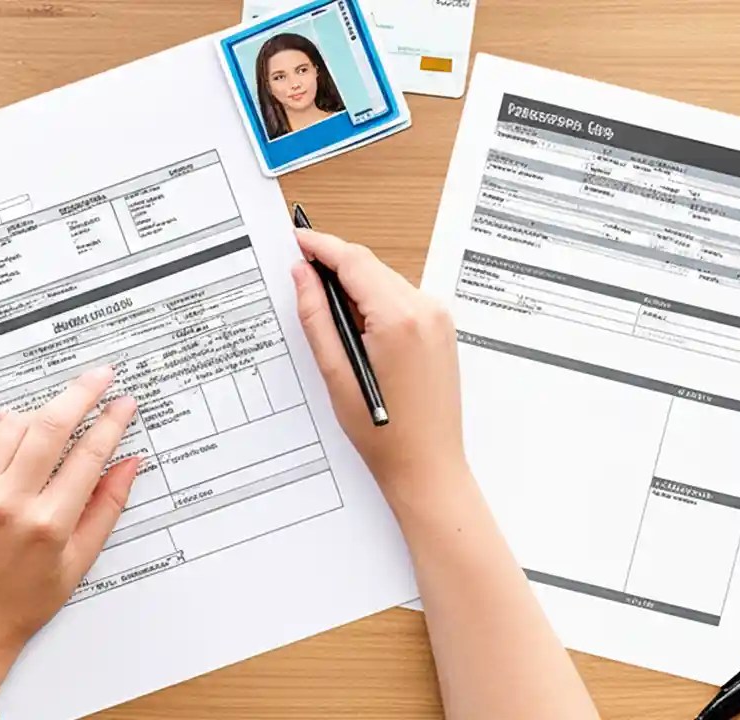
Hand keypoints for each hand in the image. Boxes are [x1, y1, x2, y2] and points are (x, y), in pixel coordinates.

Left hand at [0, 366, 140, 664]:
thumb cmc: (26, 599)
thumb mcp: (80, 560)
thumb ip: (107, 507)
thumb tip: (129, 463)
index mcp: (49, 523)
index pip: (89, 454)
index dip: (112, 422)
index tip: (124, 402)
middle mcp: (10, 502)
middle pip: (51, 425)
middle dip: (81, 393)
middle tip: (99, 376)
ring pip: (15, 424)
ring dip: (41, 412)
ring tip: (57, 417)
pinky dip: (1, 423)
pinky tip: (17, 429)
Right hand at [291, 229, 469, 506]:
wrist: (428, 466)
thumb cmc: (385, 433)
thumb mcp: (336, 373)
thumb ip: (316, 317)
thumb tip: (302, 276)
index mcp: (399, 317)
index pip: (353, 260)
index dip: (321, 245)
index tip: (296, 239)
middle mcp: (425, 310)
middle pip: (370, 268)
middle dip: (335, 268)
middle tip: (300, 280)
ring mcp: (439, 319)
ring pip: (385, 282)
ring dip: (355, 289)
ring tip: (330, 323)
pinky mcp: (443, 331)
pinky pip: (402, 300)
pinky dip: (376, 305)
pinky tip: (359, 335)